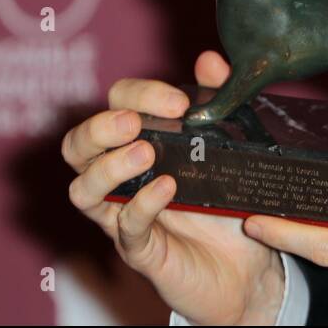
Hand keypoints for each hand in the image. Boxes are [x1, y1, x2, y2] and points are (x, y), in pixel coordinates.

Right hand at [61, 51, 285, 324]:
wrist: (250, 268)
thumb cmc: (229, 202)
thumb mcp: (231, 148)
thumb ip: (219, 103)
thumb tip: (210, 60)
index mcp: (139, 144)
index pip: (116, 106)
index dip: (139, 95)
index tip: (179, 101)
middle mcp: (122, 179)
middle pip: (77, 146)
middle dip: (99, 128)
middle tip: (134, 124)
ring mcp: (124, 216)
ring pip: (82, 190)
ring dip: (108, 167)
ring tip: (145, 153)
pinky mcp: (142, 251)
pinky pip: (125, 228)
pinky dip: (142, 205)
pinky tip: (166, 189)